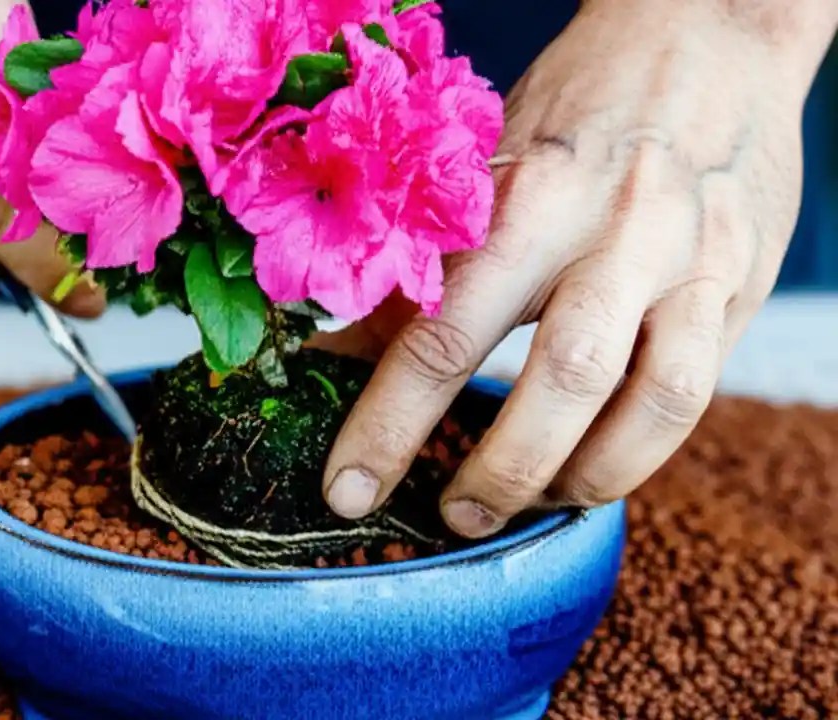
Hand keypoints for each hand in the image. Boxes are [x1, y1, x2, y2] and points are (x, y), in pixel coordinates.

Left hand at [318, 0, 833, 535]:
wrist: (709, 35)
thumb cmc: (573, 109)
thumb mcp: (483, 167)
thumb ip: (419, 267)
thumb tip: (323, 357)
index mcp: (525, 192)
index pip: (442, 332)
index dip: (387, 427)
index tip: (347, 490)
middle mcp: (614, 227)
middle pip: (558, 378)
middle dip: (496, 471)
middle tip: (450, 517)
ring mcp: (689, 259)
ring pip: (648, 401)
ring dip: (578, 477)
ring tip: (525, 503)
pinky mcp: (737, 285)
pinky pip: (694, 395)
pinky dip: (637, 452)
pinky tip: (591, 466)